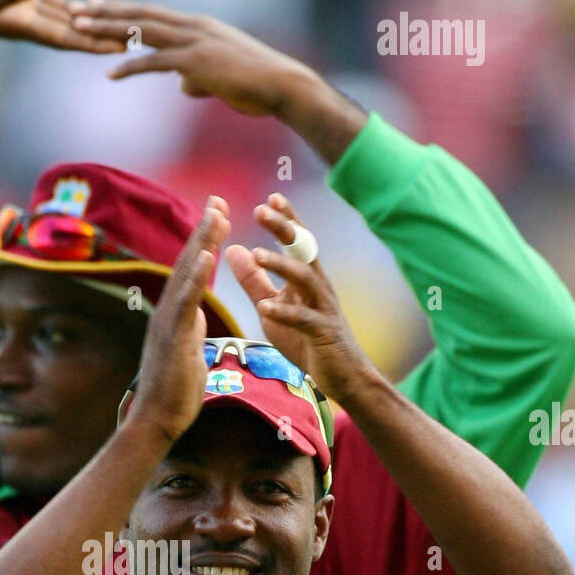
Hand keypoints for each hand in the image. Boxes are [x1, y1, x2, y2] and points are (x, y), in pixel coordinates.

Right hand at [0, 0, 118, 49]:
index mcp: (16, 25)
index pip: (64, 37)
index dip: (92, 42)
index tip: (120, 48)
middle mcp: (23, 14)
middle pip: (71, 26)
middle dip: (100, 32)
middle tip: (132, 33)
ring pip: (62, 3)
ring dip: (88, 7)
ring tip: (116, 10)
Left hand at [69, 0, 306, 114]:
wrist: (281, 86)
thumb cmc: (256, 86)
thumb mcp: (220, 79)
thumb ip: (197, 79)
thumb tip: (181, 86)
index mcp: (199, 26)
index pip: (153, 14)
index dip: (123, 9)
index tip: (97, 5)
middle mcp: (193, 26)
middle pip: (140, 14)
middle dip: (105, 11)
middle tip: (75, 9)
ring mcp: (195, 41)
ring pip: (142, 31)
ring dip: (107, 29)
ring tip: (79, 29)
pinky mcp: (197, 62)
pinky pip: (156, 62)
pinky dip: (131, 66)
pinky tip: (109, 73)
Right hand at [127, 198, 230, 444]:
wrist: (157, 420)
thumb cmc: (175, 394)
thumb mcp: (188, 352)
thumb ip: (191, 329)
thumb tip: (196, 316)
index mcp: (175, 315)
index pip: (192, 272)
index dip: (204, 242)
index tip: (218, 215)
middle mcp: (168, 312)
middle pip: (188, 263)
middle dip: (204, 230)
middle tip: (218, 200)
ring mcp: (168, 322)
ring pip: (186, 275)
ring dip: (202, 242)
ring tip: (218, 215)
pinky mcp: (173, 336)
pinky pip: (187, 301)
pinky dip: (196, 276)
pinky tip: (208, 254)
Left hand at [226, 195, 373, 401]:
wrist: (342, 376)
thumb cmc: (306, 340)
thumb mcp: (273, 306)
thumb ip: (253, 280)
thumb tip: (232, 249)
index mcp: (306, 277)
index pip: (296, 242)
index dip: (286, 219)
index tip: (269, 198)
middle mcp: (318, 286)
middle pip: (303, 249)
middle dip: (284, 228)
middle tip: (261, 209)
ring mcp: (322, 308)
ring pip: (304, 278)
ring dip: (281, 265)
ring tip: (257, 254)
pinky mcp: (323, 333)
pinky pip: (303, 319)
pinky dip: (284, 312)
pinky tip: (266, 308)